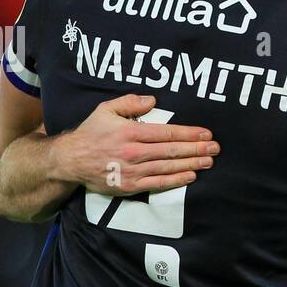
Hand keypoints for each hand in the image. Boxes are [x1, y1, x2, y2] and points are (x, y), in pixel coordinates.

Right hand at [54, 94, 220, 194]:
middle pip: (172, 150)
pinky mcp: (130, 186)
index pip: (167, 132)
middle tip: (215, 148)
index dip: (189, 133)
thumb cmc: (91, 133)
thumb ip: (129, 102)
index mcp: (131, 132)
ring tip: (209, 161)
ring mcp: (133, 171)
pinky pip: (157, 183)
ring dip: (191, 164)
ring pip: (168, 167)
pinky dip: (176, 180)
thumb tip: (152, 100)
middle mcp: (134, 152)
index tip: (206, 133)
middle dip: (197, 149)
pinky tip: (190, 176)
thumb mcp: (106, 110)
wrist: (70, 160)